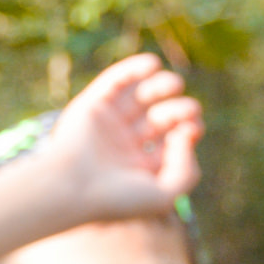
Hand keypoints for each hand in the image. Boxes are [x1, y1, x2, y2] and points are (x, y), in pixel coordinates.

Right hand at [45, 54, 202, 223]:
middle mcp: (125, 145)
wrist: (70, 188)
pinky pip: (115, 82)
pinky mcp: (92, 106)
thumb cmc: (116, 199)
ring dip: (162, 85)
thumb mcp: (163, 196)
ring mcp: (108, 124)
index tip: (193, 129)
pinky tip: (152, 65)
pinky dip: (133, 70)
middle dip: (179, 110)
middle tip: (190, 109)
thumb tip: (186, 134)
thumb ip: (187, 171)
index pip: (173, 143)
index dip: (190, 130)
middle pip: (161, 119)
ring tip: (175, 84)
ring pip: (140, 97)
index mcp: (141, 168)